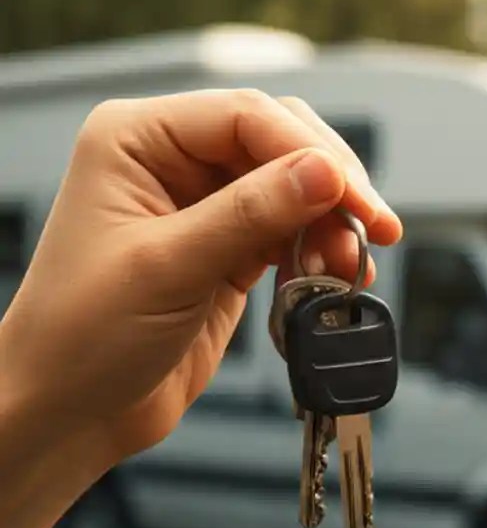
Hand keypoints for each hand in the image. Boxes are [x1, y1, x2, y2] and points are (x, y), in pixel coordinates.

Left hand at [0, 89, 401, 461]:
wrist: (72, 412)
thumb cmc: (80, 337)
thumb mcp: (169, 267)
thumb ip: (250, 214)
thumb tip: (325, 173)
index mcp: (137, 140)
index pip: (245, 116)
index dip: (309, 151)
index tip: (353, 197)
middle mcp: (171, 161)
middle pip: (281, 142)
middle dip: (332, 185)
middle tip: (373, 228)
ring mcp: (204, 204)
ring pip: (297, 188)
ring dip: (332, 225)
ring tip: (347, 268)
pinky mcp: (230, 248)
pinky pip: (294, 231)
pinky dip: (321, 252)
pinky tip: (332, 279)